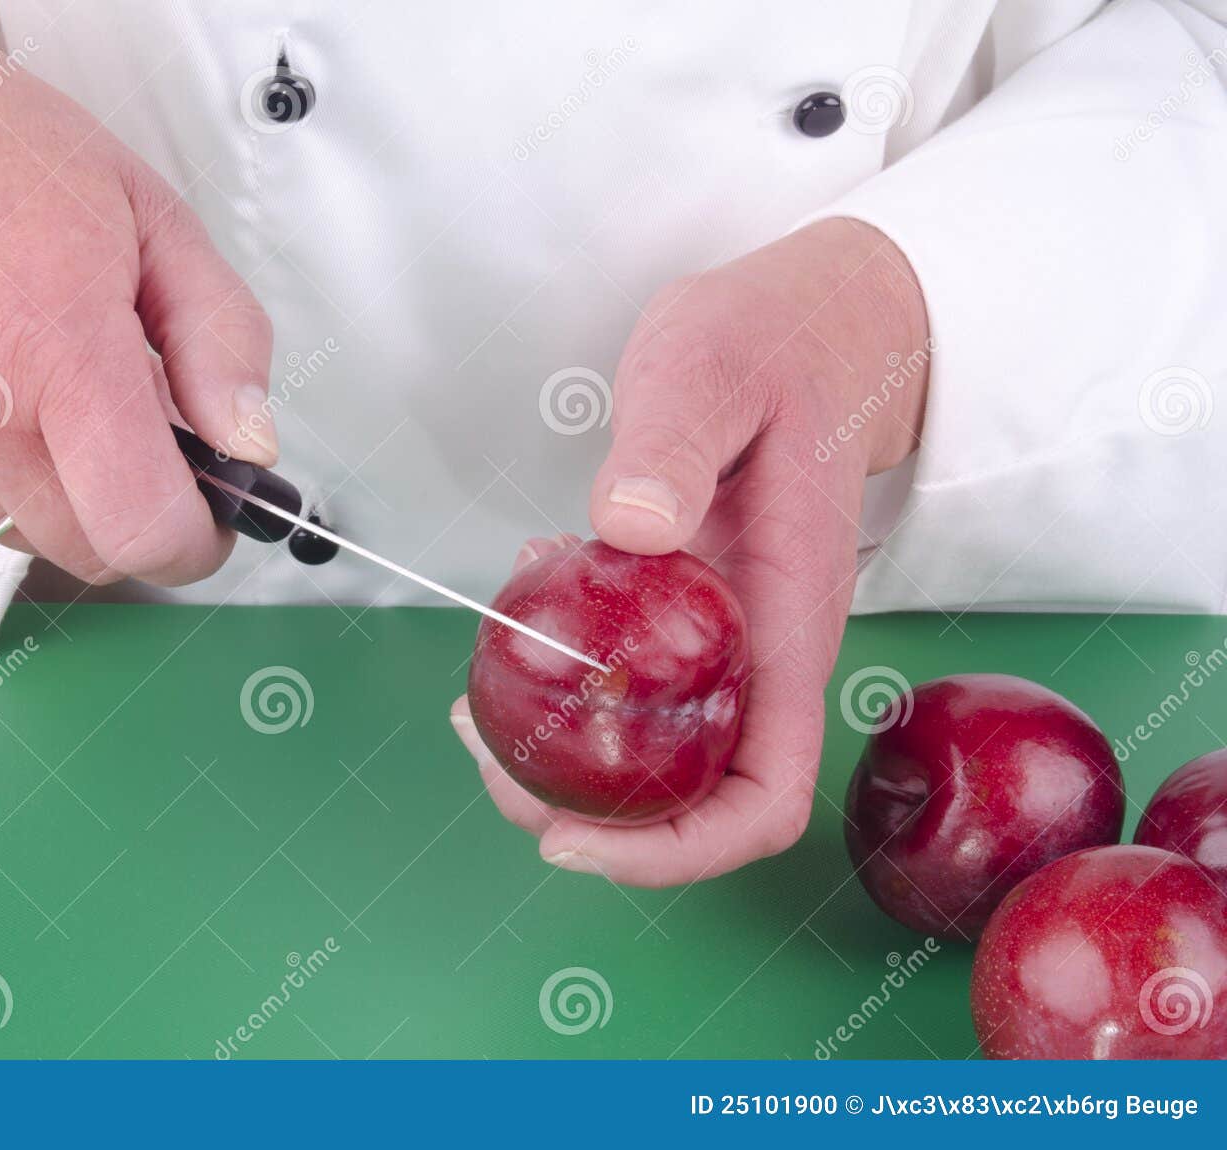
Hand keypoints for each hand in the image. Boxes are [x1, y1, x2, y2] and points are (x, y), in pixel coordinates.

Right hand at [0, 0, 275, 583]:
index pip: (141, 528)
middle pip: (90, 552)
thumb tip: (250, 445)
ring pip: (25, 532)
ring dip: (60, 488)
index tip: (210, 519)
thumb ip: (224, 342)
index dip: (195, 543)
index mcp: (59, 349)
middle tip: (139, 434)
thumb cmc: (4, 155)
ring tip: (48, 382)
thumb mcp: (158, 221)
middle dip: (133, 514)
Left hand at [453, 218, 929, 885]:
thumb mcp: (711, 369)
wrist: (816, 328)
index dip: (677, 849)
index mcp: (789, 622)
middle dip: (592, 817)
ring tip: (484, 714)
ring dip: (570, 758)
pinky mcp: (694, 610)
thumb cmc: (775, 345)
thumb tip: (629, 525)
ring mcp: (729, 636)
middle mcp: (763, 651)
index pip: (765, 794)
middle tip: (492, 765)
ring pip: (661, 747)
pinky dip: (573, 678)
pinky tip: (524, 621)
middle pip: (695, 796)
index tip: (573, 843)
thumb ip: (673, 444)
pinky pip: (637, 680)